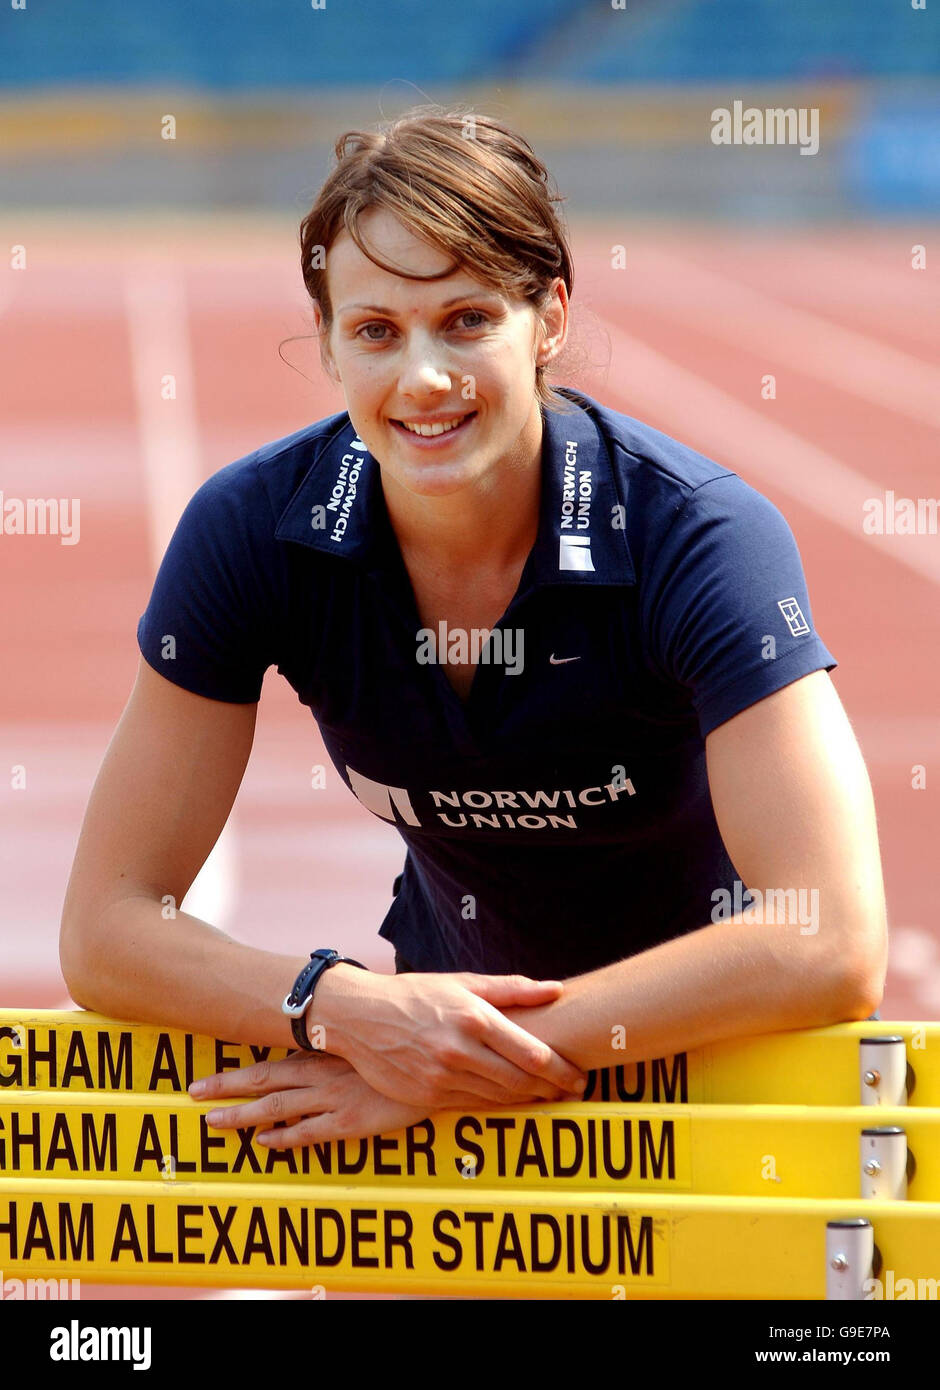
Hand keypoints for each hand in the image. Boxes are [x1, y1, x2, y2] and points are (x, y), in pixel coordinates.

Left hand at [190, 1052, 429, 1146]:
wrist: (434, 1063)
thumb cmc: (401, 1044)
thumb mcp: (367, 1036)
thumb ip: (341, 1038)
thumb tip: (323, 1033)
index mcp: (324, 1052)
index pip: (270, 1062)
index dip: (236, 1071)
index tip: (209, 1077)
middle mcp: (321, 1073)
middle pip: (262, 1081)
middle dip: (225, 1087)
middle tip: (193, 1093)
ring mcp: (332, 1098)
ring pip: (276, 1108)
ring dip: (242, 1115)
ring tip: (214, 1121)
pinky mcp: (349, 1122)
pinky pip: (309, 1133)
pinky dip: (284, 1139)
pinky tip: (264, 1144)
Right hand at [312, 968, 587, 1109]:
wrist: (359, 1016)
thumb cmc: (416, 994)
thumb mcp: (463, 983)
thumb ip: (512, 989)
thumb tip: (556, 989)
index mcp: (474, 1018)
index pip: (533, 1054)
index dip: (562, 1070)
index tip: (579, 1074)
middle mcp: (460, 1051)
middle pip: (522, 1082)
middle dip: (554, 1089)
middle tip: (575, 1089)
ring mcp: (442, 1078)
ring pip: (500, 1098)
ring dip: (530, 1100)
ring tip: (550, 1096)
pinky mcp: (427, 1097)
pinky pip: (473, 1106)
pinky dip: (497, 1106)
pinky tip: (512, 1101)